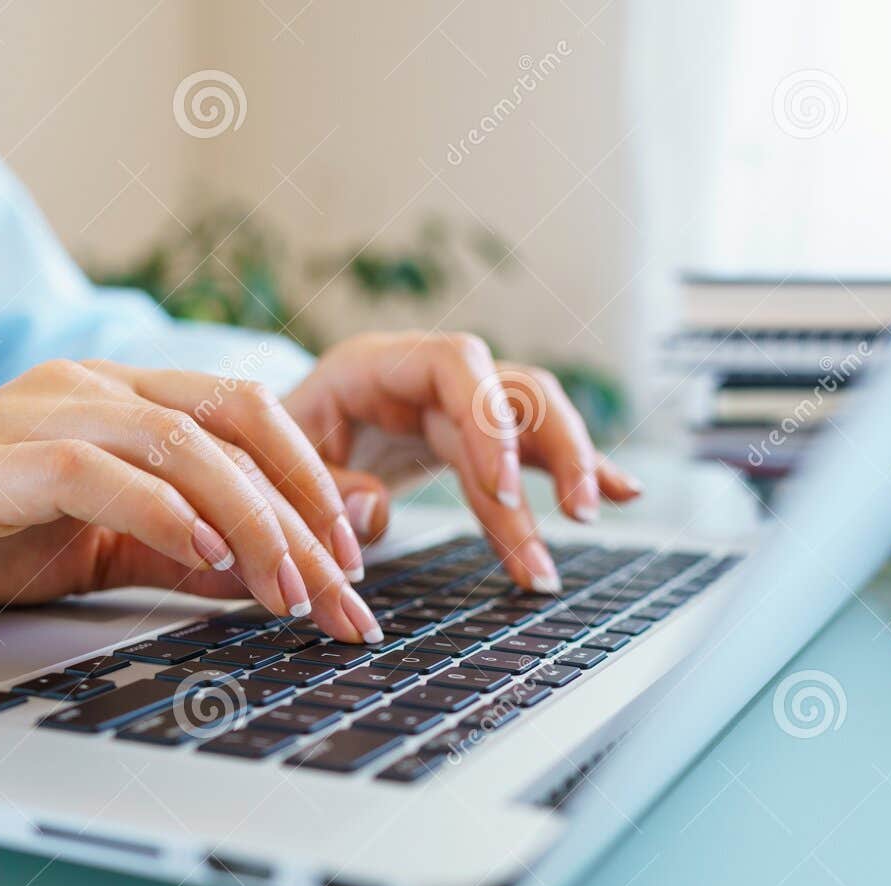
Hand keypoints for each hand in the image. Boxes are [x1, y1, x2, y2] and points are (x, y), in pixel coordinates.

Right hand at [0, 359, 383, 643]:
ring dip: (255, 521)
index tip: (356, 570)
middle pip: (234, 421)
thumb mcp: (101, 556)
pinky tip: (209, 558)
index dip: (317, 486)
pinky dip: (166, 514)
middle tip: (348, 594)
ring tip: (294, 593)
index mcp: (119, 401)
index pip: (248, 418)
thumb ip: (191, 550)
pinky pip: (99, 472)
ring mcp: (36, 414)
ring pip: (182, 443)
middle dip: (307, 511)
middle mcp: (86, 388)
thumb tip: (295, 561)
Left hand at [282, 331, 639, 590]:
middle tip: (573, 514)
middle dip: (550, 450)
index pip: (457, 365)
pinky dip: (578, 469)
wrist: (265, 446)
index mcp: (374, 365)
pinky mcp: (473, 439)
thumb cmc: (265, 455)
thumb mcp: (272, 470)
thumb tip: (375, 510)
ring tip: (591, 515)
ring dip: (570, 464)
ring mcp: (455, 406)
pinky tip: (625, 491)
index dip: (490, 422)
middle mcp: (426, 376)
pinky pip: (534, 448)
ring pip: (534, 418)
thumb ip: (320, 489)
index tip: (505, 492)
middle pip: (512, 390)